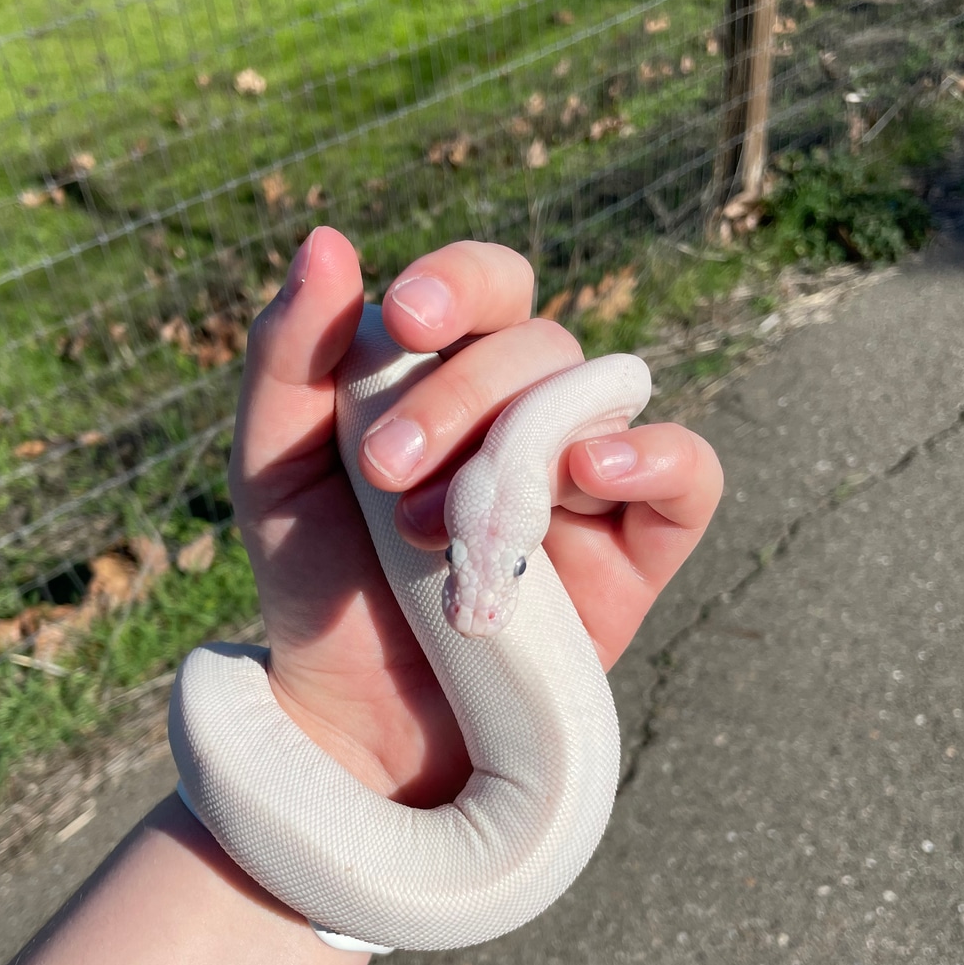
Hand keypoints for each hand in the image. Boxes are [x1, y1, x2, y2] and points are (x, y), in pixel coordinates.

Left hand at [229, 228, 721, 808]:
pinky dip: (657, 457)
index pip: (487, 286)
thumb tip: (329, 240)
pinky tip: (592, 475)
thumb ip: (289, 359)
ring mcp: (588, 482)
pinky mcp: (637, 553)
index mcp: (452, 377)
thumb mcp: (272, 470)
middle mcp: (528, 416)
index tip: (402, 320)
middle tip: (385, 473)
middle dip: (459, 395)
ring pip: (604, 396)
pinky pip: (691, 475)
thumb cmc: (316, 589)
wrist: (356, 724)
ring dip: (527, 437)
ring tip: (448, 517)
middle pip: (540, 345)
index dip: (459, 281)